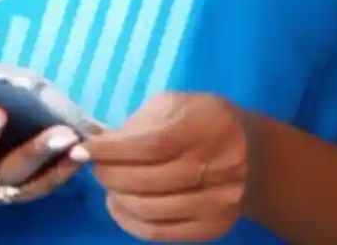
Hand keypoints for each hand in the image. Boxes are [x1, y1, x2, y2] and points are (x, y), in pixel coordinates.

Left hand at [82, 92, 251, 242]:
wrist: (253, 153)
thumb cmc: (202, 121)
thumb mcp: (174, 106)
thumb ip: (138, 123)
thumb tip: (99, 143)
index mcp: (208, 127)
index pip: (151, 146)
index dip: (111, 151)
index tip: (83, 149)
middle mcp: (220, 167)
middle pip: (148, 181)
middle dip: (109, 175)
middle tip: (95, 166)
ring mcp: (220, 202)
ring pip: (151, 210)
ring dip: (117, 199)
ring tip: (109, 185)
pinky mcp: (215, 227)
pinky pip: (161, 232)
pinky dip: (130, 222)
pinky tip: (120, 205)